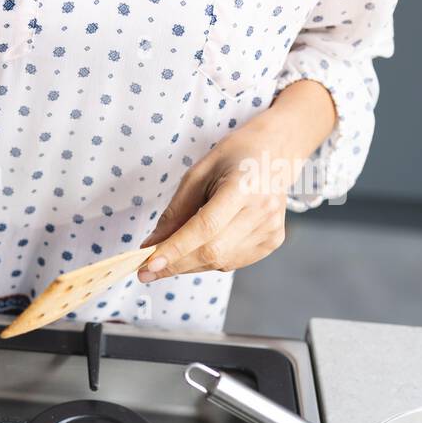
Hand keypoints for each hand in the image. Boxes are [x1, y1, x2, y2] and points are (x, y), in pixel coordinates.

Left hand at [138, 79, 335, 282]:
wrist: (275, 152)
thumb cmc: (234, 157)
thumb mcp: (197, 174)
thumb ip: (175, 212)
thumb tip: (152, 244)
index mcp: (243, 187)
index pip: (204, 228)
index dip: (175, 250)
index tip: (147, 266)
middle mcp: (262, 211)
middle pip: (212, 251)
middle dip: (174, 264)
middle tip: (145, 271)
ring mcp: (270, 228)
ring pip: (220, 262)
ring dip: (188, 264)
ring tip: (169, 258)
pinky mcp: (272, 241)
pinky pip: (231, 262)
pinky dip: (208, 261)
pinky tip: (197, 249)